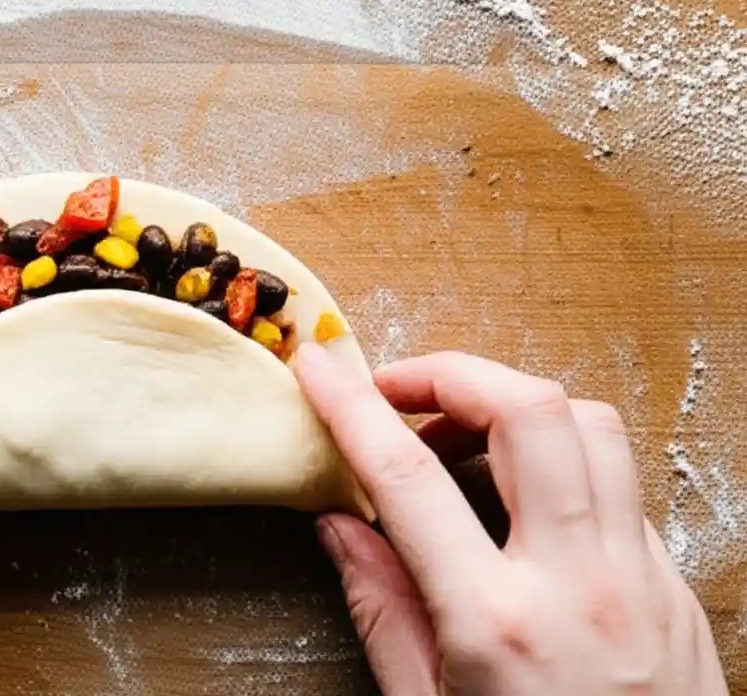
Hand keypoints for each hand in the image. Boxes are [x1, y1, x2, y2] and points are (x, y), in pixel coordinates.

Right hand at [296, 347, 728, 694]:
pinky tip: (518, 503)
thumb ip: (382, 612)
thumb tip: (341, 525)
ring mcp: (639, 578)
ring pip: (590, 426)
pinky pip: (619, 483)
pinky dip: (560, 461)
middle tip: (398, 394)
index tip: (318, 367)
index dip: (352, 408)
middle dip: (451, 374)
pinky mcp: (672, 585)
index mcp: (497, 622)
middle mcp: (578, 581)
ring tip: (458, 442)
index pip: (409, 477)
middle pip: (527, 411)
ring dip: (514, 408)